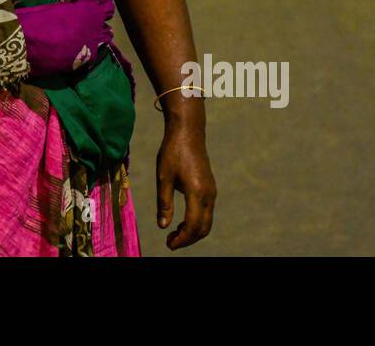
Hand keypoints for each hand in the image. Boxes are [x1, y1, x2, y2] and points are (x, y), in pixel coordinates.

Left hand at [156, 117, 215, 249]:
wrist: (188, 131)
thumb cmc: (172, 152)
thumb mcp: (163, 178)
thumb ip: (164, 203)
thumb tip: (163, 226)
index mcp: (197, 193)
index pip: (193, 226)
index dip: (181, 239)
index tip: (168, 244)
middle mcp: (209, 194)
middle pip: (203, 228)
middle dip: (188, 239)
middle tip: (170, 242)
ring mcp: (212, 191)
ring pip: (207, 221)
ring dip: (192, 231)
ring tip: (174, 233)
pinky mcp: (210, 187)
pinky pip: (207, 212)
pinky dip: (196, 222)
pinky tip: (182, 221)